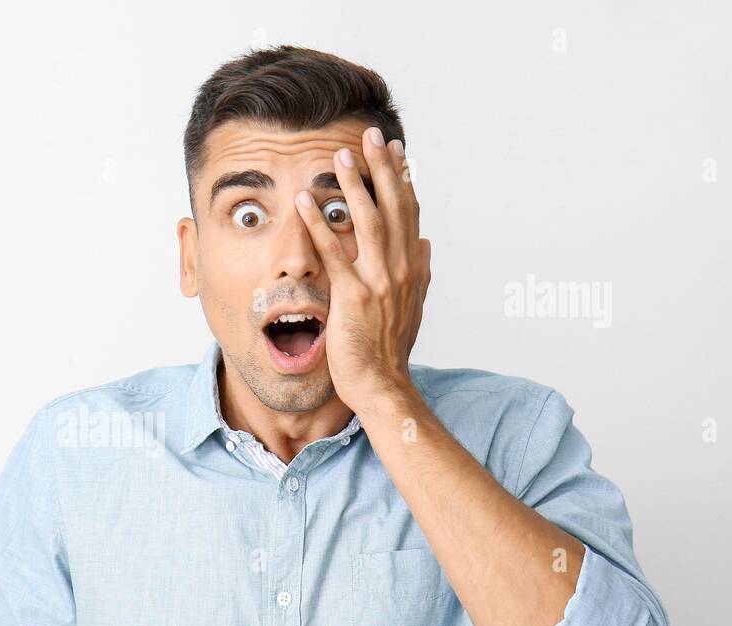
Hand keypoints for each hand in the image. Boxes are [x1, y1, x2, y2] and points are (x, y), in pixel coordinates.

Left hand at [293, 128, 431, 411]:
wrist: (382, 386)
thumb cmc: (390, 351)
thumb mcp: (412, 308)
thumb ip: (420, 274)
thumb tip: (426, 245)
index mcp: (412, 269)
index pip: (410, 213)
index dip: (403, 179)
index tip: (395, 150)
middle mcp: (400, 269)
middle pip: (394, 207)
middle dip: (382, 168)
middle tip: (370, 134)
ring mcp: (378, 282)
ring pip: (369, 221)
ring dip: (354, 185)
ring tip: (340, 156)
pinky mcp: (353, 298)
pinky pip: (333, 253)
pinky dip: (318, 224)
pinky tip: (304, 201)